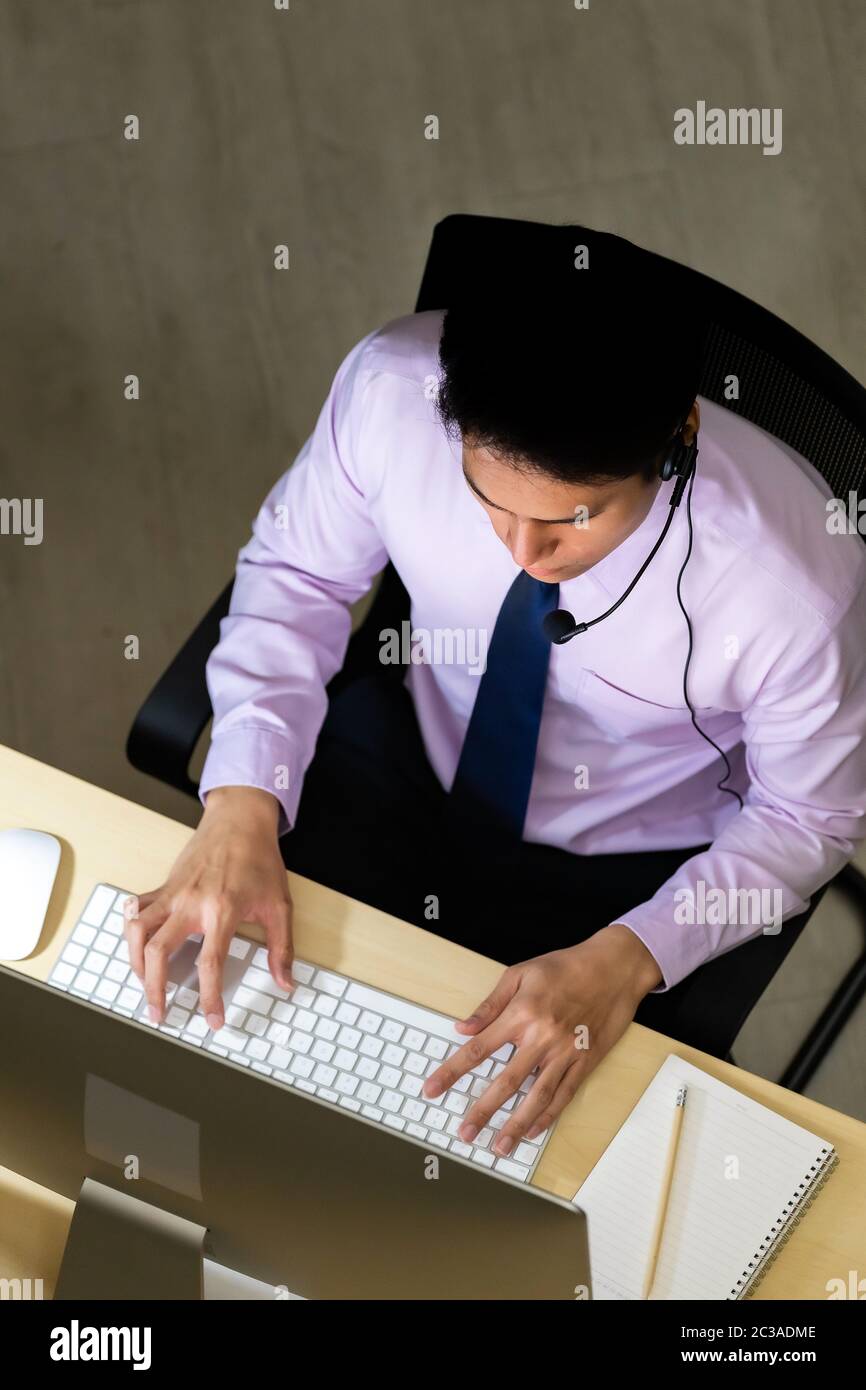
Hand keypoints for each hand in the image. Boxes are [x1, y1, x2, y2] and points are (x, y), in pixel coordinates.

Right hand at [124, 786, 293, 1028]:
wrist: (240, 820)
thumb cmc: (259, 860)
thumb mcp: (280, 905)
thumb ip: (282, 948)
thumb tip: (286, 982)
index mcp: (223, 910)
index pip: (210, 963)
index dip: (210, 997)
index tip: (212, 1019)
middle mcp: (191, 903)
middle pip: (158, 953)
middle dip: (154, 989)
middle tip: (159, 1013)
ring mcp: (172, 893)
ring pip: (137, 931)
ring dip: (135, 963)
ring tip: (144, 984)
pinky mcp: (163, 885)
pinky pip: (135, 910)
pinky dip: (130, 931)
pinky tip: (137, 948)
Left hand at [423, 925, 661, 1157]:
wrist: (614, 968)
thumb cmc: (565, 966)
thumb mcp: (521, 973)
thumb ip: (490, 1004)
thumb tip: (463, 1027)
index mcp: (522, 1014)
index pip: (479, 1049)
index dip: (453, 1071)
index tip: (432, 1089)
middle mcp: (542, 1038)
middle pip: (506, 1082)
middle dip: (483, 1110)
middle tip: (465, 1133)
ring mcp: (566, 1053)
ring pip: (537, 1097)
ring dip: (516, 1124)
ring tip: (500, 1147)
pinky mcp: (586, 1061)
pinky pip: (564, 1095)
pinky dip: (548, 1116)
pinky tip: (533, 1131)